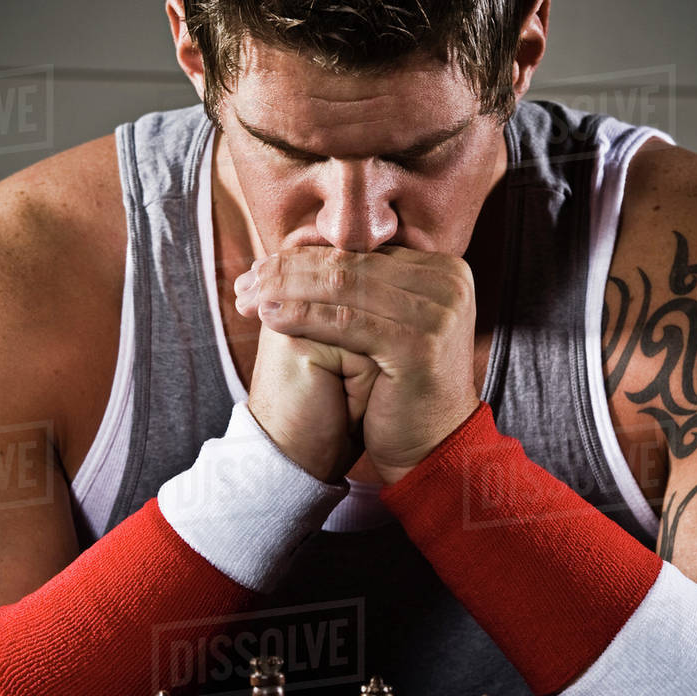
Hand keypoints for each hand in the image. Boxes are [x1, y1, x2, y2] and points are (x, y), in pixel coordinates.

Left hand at [235, 246, 480, 481]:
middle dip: (291, 271)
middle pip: (352, 266)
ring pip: (345, 288)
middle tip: (247, 279)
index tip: (262, 268)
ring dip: (288, 290)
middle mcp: (449, 284)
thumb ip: (370, 288)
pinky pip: (346, 322)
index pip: (363, 253)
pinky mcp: (418, 344)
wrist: (436, 446)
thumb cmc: (404, 390)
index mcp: (446, 271)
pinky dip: (303, 316)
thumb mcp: (395, 326)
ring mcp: (437, 313)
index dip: (307, 258)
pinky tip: (269, 318)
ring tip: (250, 296)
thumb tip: (308, 249)